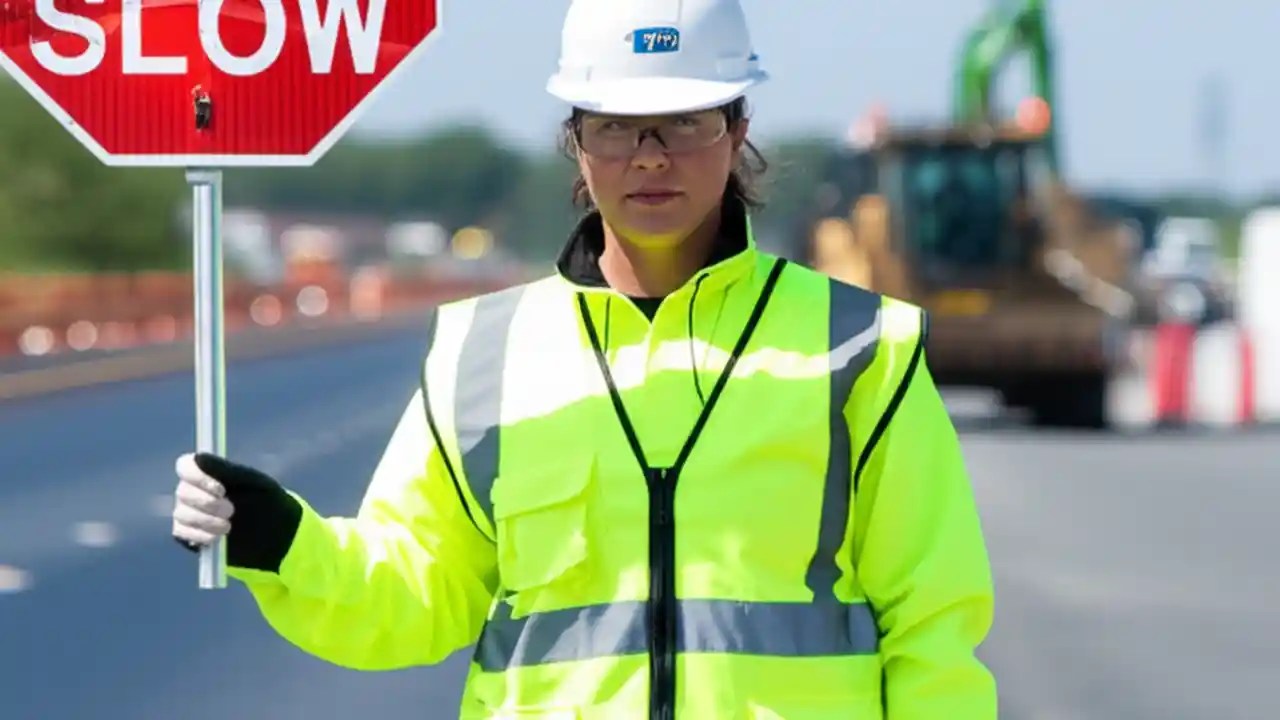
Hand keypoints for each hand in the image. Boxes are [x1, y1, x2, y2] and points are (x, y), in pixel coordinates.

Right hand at [171, 452, 302, 572]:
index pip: (185, 466)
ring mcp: (188, 511)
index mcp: (208, 471)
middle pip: (183, 492)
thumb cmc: (264, 500)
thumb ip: (226, 470)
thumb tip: (199, 458)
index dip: (197, 477)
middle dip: (207, 503)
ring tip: (228, 527)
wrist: (274, 533)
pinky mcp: (188, 533)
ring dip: (206, 521)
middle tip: (231, 511)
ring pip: (182, 513)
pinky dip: (199, 535)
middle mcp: (193, 490)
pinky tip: (217, 538)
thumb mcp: (253, 482)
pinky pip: (181, 532)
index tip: (221, 489)